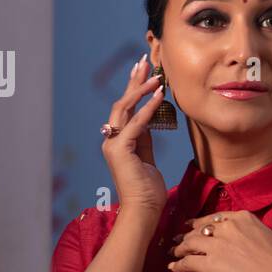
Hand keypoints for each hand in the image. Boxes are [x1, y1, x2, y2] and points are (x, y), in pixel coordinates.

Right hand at [101, 54, 168, 221]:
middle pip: (121, 103)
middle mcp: (111, 139)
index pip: (126, 108)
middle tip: (144, 60)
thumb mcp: (147, 157)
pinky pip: (136, 123)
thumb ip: (145, 138)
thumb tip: (150, 118)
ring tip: (156, 76)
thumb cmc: (148, 189)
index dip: (135, 88)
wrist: (144, 210)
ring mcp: (113, 144)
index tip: (145, 71)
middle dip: (133, 80)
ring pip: (124, 108)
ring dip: (141, 90)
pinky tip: (160, 95)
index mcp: (118, 140)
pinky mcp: (119, 150)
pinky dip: (148, 108)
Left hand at [168, 208, 271, 271]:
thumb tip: (254, 239)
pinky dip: (178, 264)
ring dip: (180, 248)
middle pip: (200, 229)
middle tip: (178, 239)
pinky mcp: (209, 264)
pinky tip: (173, 266)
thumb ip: (255, 234)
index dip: (202, 222)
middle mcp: (227, 228)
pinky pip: (188, 262)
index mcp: (242, 218)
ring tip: (174, 252)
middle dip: (187, 234)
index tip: (193, 225)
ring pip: (190, 243)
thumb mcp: (270, 237)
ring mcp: (216, 245)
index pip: (216, 218)